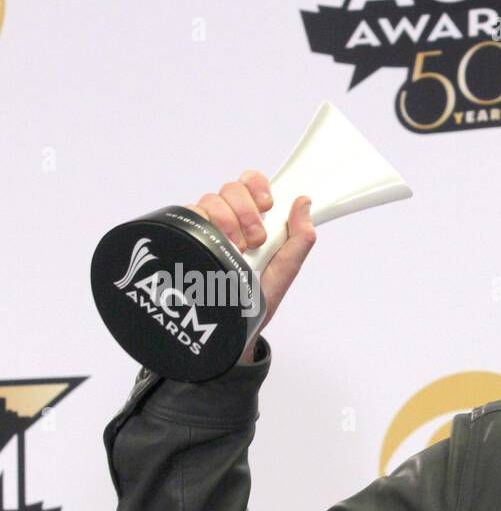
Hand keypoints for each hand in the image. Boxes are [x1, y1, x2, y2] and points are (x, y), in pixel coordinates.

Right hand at [183, 170, 316, 362]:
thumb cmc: (258, 301)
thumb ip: (299, 237)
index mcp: (253, 221)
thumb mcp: (286, 269)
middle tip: (256, 240)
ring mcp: (205, 229)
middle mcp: (228, 221)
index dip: (256, 185)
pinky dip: (204, 226)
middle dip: (245, 210)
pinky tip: (217, 247)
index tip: (267, 205)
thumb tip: (305, 202)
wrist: (232, 328)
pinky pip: (188, 215)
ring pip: (209, 200)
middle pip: (229, 189)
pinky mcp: (185, 238)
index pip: (249, 183)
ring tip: (237, 250)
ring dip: (227, 222)